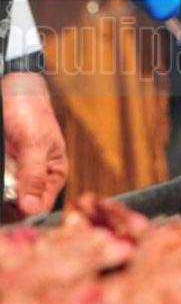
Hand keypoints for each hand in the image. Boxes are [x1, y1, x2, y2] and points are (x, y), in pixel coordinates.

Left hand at [3, 73, 66, 215]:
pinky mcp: (2, 167)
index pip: (39, 207)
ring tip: (2, 165)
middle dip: (6, 201)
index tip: (6, 211)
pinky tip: (0, 164)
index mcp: (52, 175)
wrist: (12, 90)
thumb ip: (33, 176)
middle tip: (4, 179)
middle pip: (17, 202)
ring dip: (0, 188)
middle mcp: (33, 177)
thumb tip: (31, 209)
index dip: (24, 213)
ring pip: (4, 191)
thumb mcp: (35, 145)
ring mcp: (13, 173)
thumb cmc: (31, 112)